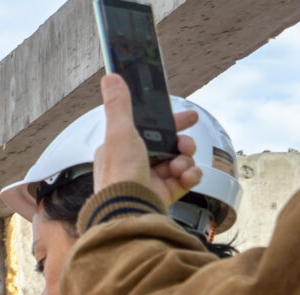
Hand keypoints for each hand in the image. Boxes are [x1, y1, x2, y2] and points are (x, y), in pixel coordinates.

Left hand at [95, 74, 203, 207]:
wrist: (129, 212)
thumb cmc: (120, 175)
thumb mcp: (120, 133)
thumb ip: (120, 105)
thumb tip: (111, 78)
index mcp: (120, 149)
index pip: (150, 130)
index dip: (172, 122)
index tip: (189, 118)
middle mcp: (133, 165)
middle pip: (169, 145)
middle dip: (183, 143)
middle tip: (188, 145)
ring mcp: (149, 181)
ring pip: (178, 162)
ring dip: (185, 161)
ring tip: (179, 166)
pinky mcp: (161, 196)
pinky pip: (184, 180)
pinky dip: (189, 177)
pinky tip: (186, 177)